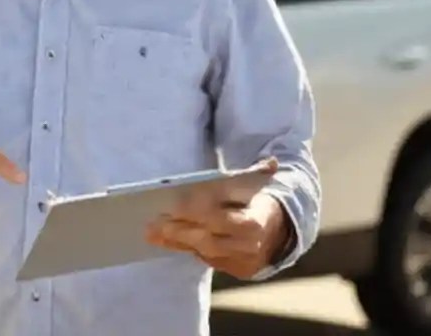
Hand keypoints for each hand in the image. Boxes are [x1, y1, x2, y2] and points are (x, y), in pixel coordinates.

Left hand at [144, 160, 290, 278]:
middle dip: (179, 230)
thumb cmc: (258, 200)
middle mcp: (250, 247)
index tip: (176, 204)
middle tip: (154, 222)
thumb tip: (272, 162)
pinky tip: (163, 239)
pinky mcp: (234, 269)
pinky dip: (184, 248)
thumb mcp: (259, 185)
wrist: (279, 230)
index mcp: (257, 223)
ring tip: (151, 231)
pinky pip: (205, 259)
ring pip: (203, 251)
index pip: (223, 218)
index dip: (199, 211)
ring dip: (175, 241)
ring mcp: (242, 261)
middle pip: (208, 239)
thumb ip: (258, 173)